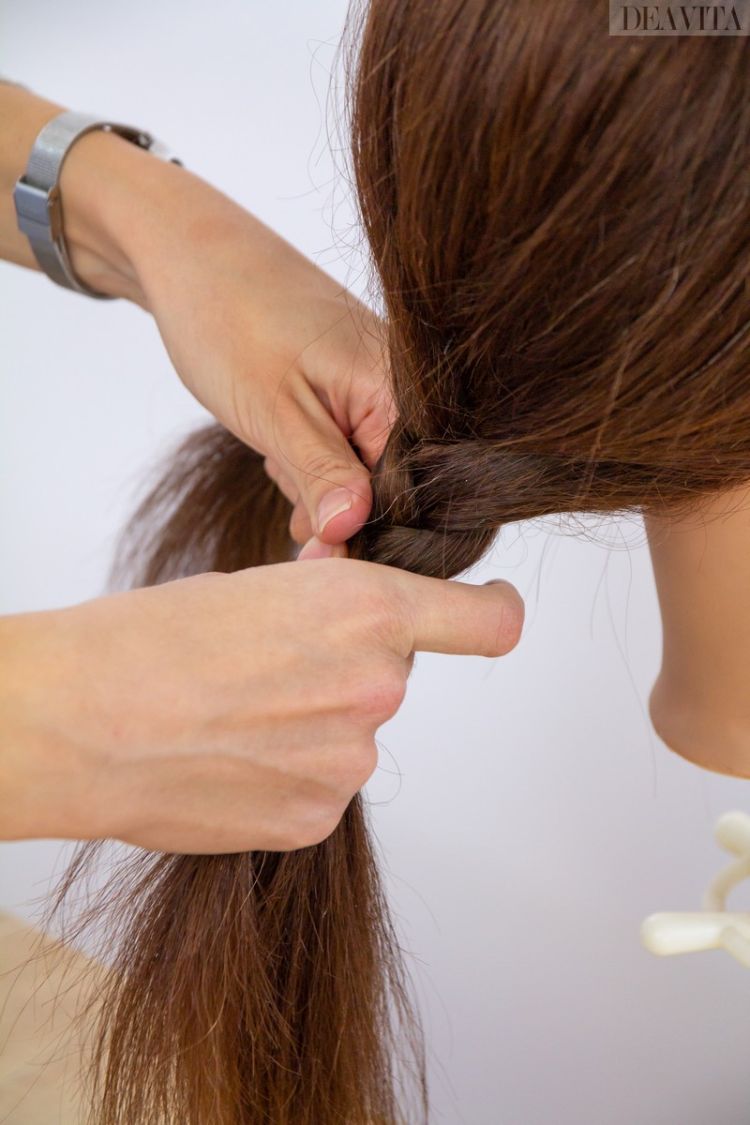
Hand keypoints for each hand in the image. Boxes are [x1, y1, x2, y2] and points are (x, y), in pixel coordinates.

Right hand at [0, 563, 523, 853]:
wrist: (79, 724)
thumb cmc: (148, 642)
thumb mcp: (257, 587)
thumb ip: (329, 606)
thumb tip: (354, 620)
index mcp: (368, 612)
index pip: (486, 622)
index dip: (493, 611)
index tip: (490, 608)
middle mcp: (377, 690)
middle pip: (391, 678)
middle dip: (345, 672)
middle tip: (268, 672)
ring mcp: (349, 765)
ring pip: (350, 738)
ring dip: (309, 728)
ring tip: (232, 722)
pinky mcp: (315, 822)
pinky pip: (320, 789)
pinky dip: (285, 776)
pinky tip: (228, 764)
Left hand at [58, 128, 393, 549]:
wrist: (190, 252)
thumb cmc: (227, 317)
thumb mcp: (271, 412)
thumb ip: (321, 476)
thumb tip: (354, 533)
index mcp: (401, 389)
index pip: (414, 493)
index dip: (365, 528)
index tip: (315, 541)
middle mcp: (406, 388)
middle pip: (392, 489)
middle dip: (334, 504)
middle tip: (280, 469)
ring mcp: (381, 387)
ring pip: (363, 475)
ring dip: (315, 480)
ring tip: (274, 441)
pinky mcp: (357, 388)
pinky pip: (349, 449)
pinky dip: (311, 459)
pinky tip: (279, 440)